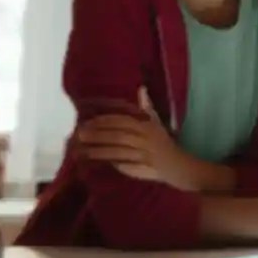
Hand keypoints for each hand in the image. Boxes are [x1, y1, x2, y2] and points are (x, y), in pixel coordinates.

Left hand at [77, 88, 196, 190]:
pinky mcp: (138, 168)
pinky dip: (108, 162)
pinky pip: (121, 164)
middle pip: (117, 136)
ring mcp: (141, 155)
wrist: (177, 165)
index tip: (88, 121)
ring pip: (117, 151)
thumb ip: (147, 107)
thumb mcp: (157, 122)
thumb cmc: (164, 142)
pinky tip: (95, 161)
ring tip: (82, 149)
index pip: (122, 121)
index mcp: (146, 126)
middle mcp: (143, 139)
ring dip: (98, 150)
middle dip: (97, 135)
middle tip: (80, 134)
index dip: (104, 121)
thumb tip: (141, 88)